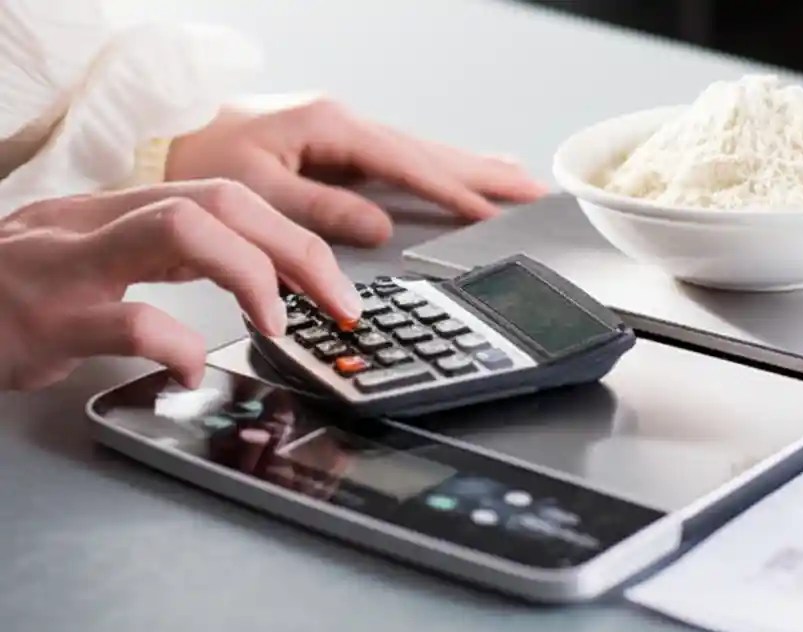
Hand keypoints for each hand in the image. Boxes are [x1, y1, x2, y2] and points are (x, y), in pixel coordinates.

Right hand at [0, 180, 362, 390]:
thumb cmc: (5, 296)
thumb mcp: (87, 263)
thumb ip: (159, 263)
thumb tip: (253, 285)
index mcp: (114, 211)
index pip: (228, 196)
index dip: (295, 237)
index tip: (337, 287)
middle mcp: (95, 224)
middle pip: (222, 201)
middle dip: (298, 250)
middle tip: (338, 306)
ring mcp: (66, 266)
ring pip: (181, 229)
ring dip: (250, 276)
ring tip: (276, 326)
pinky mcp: (41, 320)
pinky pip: (128, 321)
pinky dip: (178, 348)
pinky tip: (191, 375)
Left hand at [165, 98, 548, 245]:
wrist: (160, 140)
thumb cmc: (198, 162)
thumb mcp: (254, 192)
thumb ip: (319, 212)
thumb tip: (379, 230)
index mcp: (330, 128)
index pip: (409, 165)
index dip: (454, 193)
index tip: (493, 214)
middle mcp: (344, 125)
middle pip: (431, 153)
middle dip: (487, 174)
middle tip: (536, 191)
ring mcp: (344, 134)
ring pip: (424, 153)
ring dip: (473, 170)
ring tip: (519, 183)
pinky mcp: (338, 148)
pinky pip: (404, 160)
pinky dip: (441, 170)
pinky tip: (463, 175)